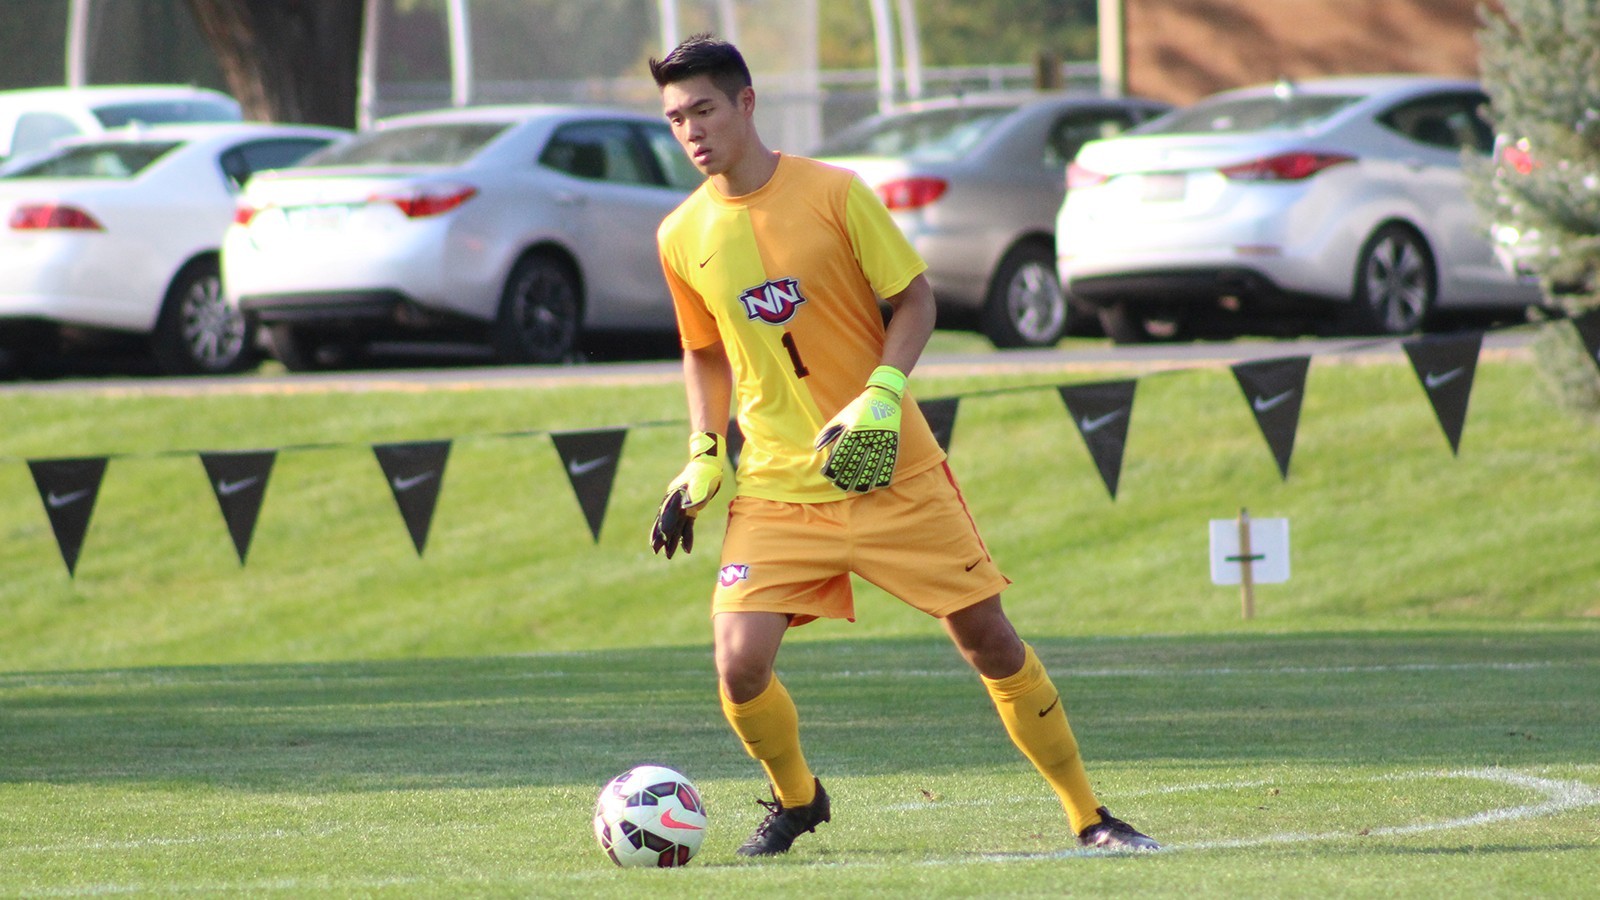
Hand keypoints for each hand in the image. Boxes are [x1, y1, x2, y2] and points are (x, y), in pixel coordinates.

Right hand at [650, 432, 723, 557]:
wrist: (709, 464)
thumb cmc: (705, 471)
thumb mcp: (701, 480)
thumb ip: (695, 493)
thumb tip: (686, 507)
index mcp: (675, 494)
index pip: (668, 511)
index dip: (665, 523)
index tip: (663, 535)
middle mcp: (676, 501)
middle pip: (666, 520)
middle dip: (660, 535)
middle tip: (655, 549)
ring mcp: (682, 506)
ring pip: (675, 526)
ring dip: (672, 540)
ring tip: (667, 555)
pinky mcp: (690, 510)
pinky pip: (687, 526)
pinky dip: (686, 537)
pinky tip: (686, 549)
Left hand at [814, 365, 905, 491]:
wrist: (884, 397)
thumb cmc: (859, 408)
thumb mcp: (841, 417)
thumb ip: (828, 432)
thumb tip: (816, 447)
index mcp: (852, 430)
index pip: (841, 453)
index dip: (835, 467)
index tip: (829, 477)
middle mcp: (866, 436)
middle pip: (856, 462)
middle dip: (847, 476)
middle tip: (841, 487)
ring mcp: (880, 440)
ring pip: (871, 465)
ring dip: (864, 480)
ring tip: (857, 490)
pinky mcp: (892, 442)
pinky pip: (888, 461)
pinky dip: (882, 474)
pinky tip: (877, 484)